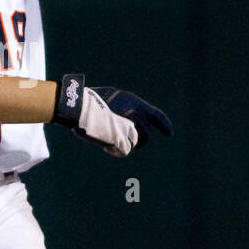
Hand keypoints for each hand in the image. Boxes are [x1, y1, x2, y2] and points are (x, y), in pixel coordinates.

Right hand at [51, 73, 172, 156]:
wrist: (79, 106)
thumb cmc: (90, 101)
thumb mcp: (112, 98)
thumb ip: (123, 108)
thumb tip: (127, 122)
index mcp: (136, 103)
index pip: (157, 116)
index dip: (164, 125)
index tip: (169, 133)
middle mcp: (136, 115)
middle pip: (145, 135)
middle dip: (137, 140)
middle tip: (124, 141)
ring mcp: (129, 127)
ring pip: (134, 143)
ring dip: (125, 144)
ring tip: (111, 140)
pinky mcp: (121, 139)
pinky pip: (125, 150)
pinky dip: (116, 150)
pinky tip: (107, 147)